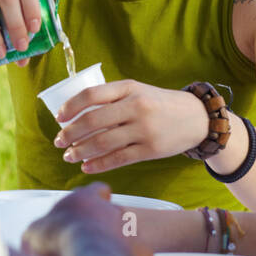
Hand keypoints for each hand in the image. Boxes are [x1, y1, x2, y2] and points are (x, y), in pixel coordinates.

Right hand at [21, 183, 153, 255]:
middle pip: (114, 214)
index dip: (92, 201)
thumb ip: (40, 232)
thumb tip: (33, 242)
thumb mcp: (34, 235)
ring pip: (128, 236)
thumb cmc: (58, 246)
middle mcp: (114, 210)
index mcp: (87, 199)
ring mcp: (132, 231)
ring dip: (117, 248)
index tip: (86, 213)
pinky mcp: (144, 253)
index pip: (96, 190)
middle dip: (104, 229)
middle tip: (88, 248)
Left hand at [52, 80, 209, 174]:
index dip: (71, 107)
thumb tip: (76, 115)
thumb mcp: (138, 91)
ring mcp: (144, 129)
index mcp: (129, 88)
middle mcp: (136, 107)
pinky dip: (99, 164)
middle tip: (58, 141)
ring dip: (81, 151)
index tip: (59, 118)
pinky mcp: (151, 149)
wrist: (197, 117)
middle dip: (70, 134)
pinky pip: (118, 159)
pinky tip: (87, 166)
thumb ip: (112, 99)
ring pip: (103, 143)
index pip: (92, 95)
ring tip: (69, 156)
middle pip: (93, 122)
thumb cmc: (160, 104)